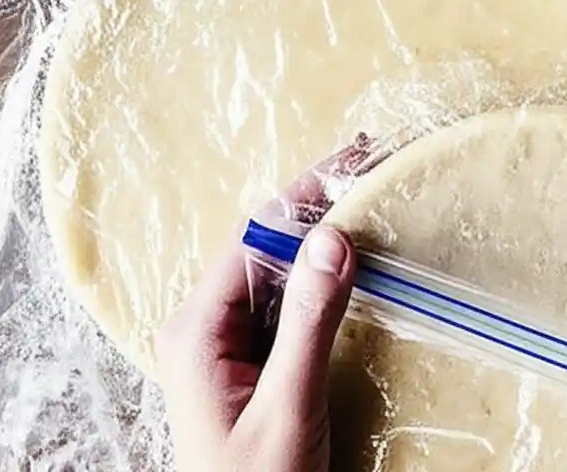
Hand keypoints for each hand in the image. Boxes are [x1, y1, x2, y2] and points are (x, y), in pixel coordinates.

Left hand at [156, 141, 376, 471]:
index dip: (302, 194)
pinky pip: (283, 306)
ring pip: (275, 274)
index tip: (352, 160)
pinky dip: (318, 279)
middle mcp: (203, 327)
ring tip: (367, 200)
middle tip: (370, 167)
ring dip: (319, 240)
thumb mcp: (287, 404)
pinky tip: (351, 261)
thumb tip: (332, 240)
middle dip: (315, 207)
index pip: (252, 238)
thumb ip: (308, 323)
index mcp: (196, 330)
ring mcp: (224, 345)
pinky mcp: (247, 362)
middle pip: (262, 247)